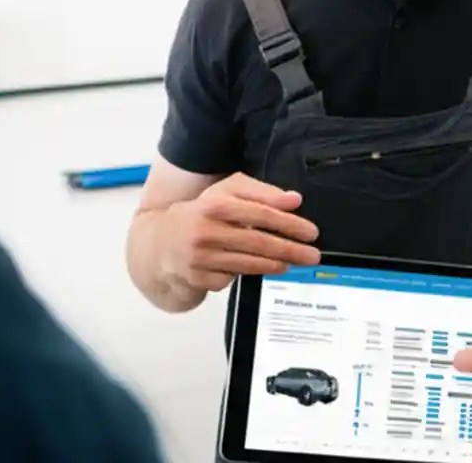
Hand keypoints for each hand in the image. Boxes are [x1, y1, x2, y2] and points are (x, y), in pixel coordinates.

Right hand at [158, 173, 320, 293]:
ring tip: (294, 262)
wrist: (159, 243)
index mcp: (214, 204)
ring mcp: (200, 257)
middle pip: (258, 241)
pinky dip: (249, 273)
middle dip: (290, 249)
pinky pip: (232, 278)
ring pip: (248, 263)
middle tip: (312, 254)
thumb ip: (259, 192)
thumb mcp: (225, 192)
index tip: (311, 231)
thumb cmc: (200, 213)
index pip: (260, 213)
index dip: (289, 223)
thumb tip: (294, 200)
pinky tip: (261, 268)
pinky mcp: (198, 278)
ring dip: (276, 263)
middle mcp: (205, 230)